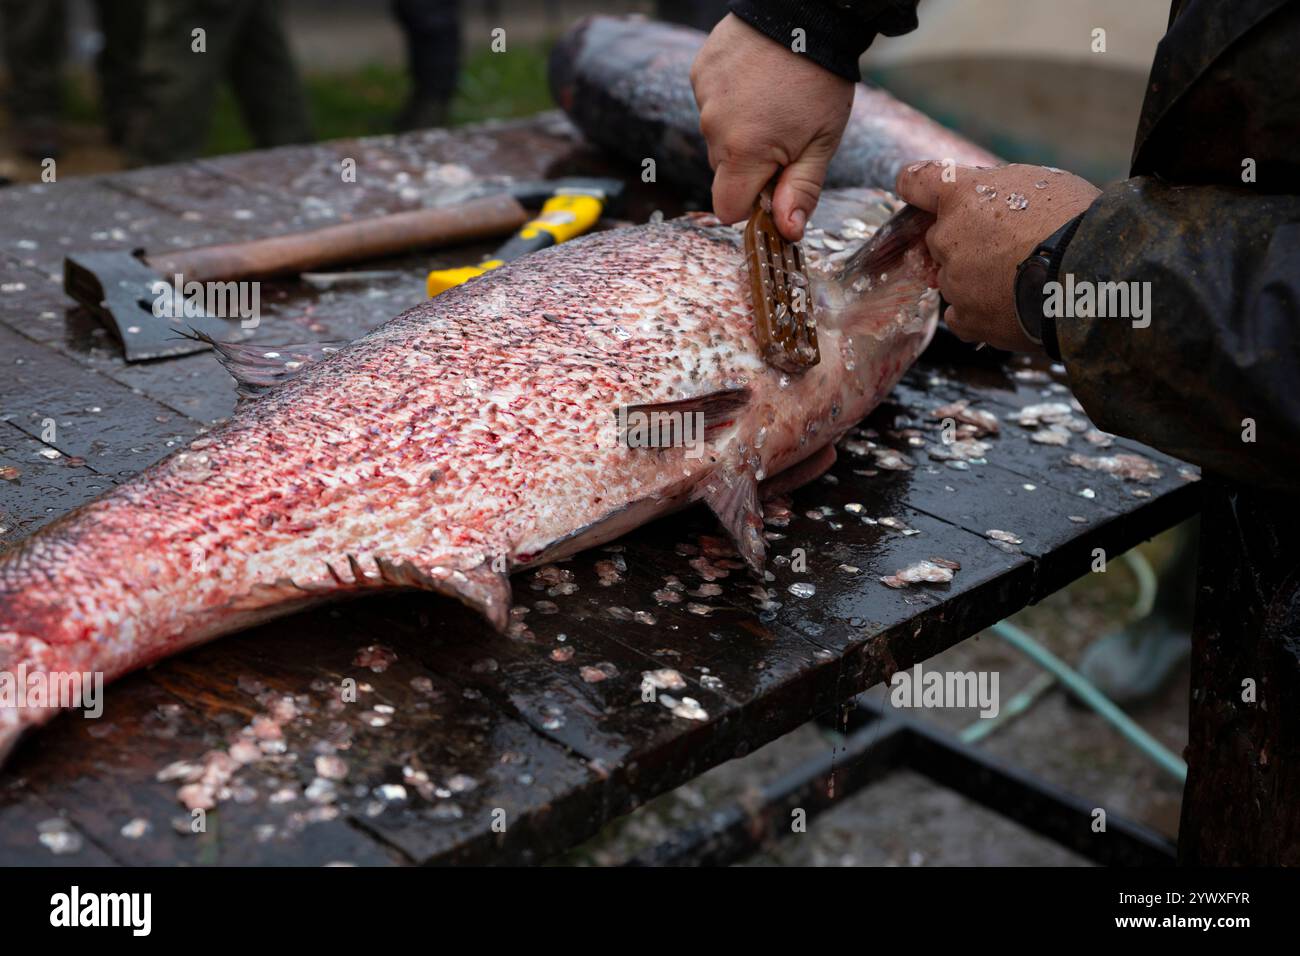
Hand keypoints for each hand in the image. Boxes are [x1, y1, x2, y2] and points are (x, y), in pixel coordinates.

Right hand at [691, 13, 853, 240]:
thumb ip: (801, 190)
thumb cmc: (820, 78)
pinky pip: (711, 105)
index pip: (727, 208)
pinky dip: (731, 101)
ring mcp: (703, 98)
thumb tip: (786, 231)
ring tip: (772, 101)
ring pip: (717, 138)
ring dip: (740, 132)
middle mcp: (713, 127)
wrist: (806, 11)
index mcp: (743, 151)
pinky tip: (756, 81)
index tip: (776, 186)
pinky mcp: (699, 72)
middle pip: (723, 173)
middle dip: (749, 166)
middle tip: (784, 136)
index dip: (752, 205)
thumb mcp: (822, 142)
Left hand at [896, 162, 1100, 351]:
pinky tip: (1009, 305)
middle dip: (966, 240)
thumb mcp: (1039, 181)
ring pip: (954, 277)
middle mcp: (947, 237)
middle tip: (1011, 245)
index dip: (916, 186)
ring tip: (1022, 278)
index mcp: (961, 195)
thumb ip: (996, 188)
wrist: (1095, 274)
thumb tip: (980, 195)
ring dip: (977, 277)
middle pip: (941, 237)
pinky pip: (961, 314)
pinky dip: (979, 311)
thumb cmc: (1076, 220)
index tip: (918, 192)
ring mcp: (954, 281)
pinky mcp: (967, 318)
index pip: (915, 182)